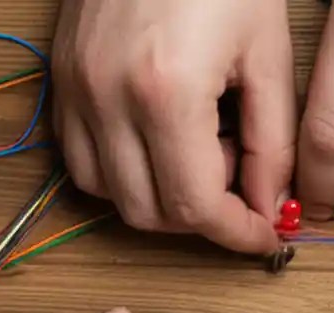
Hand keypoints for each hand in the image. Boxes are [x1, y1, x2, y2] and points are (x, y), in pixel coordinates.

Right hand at [52, 0, 295, 251]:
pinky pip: (83, 162)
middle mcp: (107, 98)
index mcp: (165, 92)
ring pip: (111, 196)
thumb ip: (273, 145)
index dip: (237, 233)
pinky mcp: (60, 81)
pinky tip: (164, 138)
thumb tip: (272, 209)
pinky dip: (125, 172)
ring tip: (202, 147)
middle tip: (240, 176)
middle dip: (204, 215)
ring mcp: (75, 90)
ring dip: (162, 197)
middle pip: (151, 213)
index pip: (196, 206)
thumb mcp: (267, 57)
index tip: (265, 235)